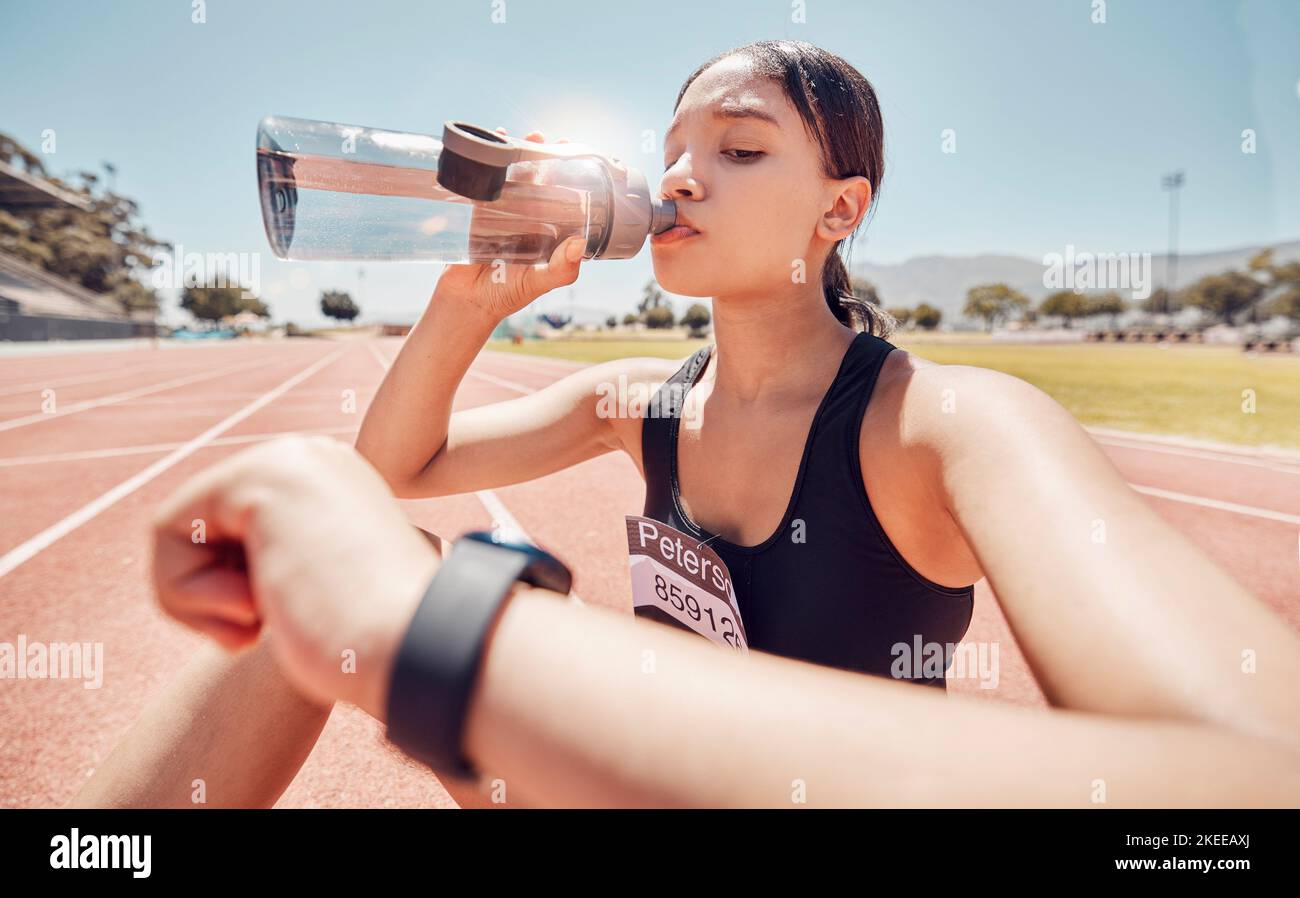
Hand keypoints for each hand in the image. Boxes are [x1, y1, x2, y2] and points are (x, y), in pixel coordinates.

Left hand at [150, 435, 439, 717]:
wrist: (414, 651)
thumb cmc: (375, 647)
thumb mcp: (318, 594)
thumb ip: (275, 565)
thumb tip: (222, 569)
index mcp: (333, 483)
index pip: (228, 528)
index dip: (227, 591)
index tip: (271, 628)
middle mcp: (311, 457)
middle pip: (197, 522)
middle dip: (205, 592)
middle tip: (252, 634)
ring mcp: (288, 461)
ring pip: (176, 528)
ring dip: (194, 598)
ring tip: (252, 626)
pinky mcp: (260, 479)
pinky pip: (167, 531)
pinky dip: (186, 591)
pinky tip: (250, 610)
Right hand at [435, 128, 585, 320]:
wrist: (467, 302)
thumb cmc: (507, 295)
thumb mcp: (539, 282)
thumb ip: (561, 269)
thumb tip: (579, 243)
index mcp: (546, 231)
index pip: (561, 197)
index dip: (567, 176)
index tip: (575, 155)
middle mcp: (526, 219)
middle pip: (536, 181)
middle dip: (540, 157)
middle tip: (544, 139)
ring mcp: (500, 214)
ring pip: (510, 178)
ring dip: (513, 155)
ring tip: (517, 137)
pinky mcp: (476, 213)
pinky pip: (482, 184)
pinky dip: (484, 165)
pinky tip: (487, 147)